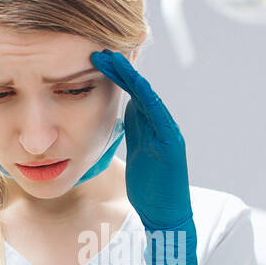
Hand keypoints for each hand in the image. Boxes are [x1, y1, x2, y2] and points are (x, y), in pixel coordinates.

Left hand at [89, 49, 196, 264]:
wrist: (166, 214)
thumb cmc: (150, 187)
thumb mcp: (136, 151)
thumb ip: (131, 130)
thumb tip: (117, 111)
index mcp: (147, 125)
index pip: (130, 92)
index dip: (114, 73)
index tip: (94, 57)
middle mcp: (159, 124)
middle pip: (138, 88)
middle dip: (120, 68)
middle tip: (99, 50)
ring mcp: (167, 133)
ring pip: (149, 98)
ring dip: (131, 78)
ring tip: (114, 61)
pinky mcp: (172, 145)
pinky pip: (160, 119)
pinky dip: (150, 101)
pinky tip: (138, 87)